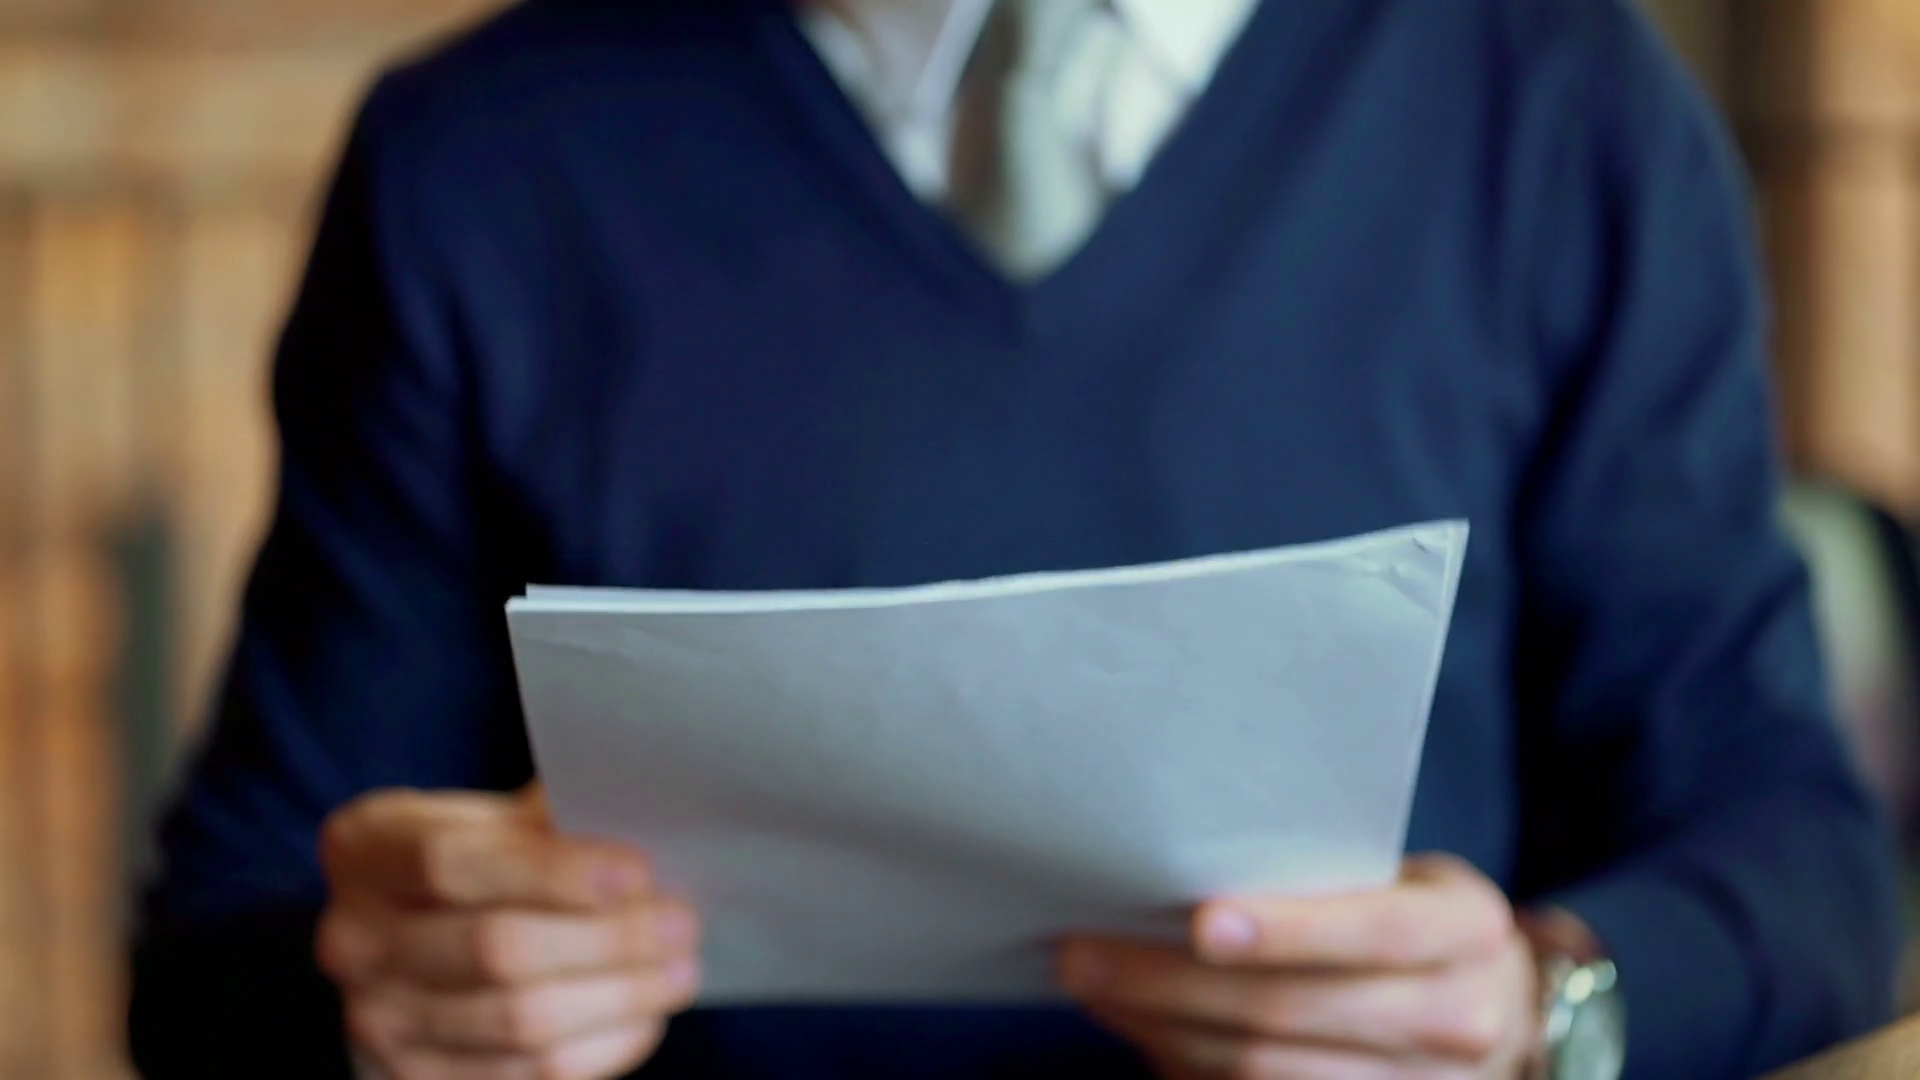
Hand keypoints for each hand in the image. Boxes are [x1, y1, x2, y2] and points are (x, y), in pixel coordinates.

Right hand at [317, 785, 700, 1079]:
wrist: (409, 950)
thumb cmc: (477, 865)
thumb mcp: (489, 820)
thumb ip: (547, 820)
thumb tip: (646, 824)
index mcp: (368, 847)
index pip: (452, 861)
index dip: (552, 871)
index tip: (638, 871)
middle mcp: (354, 936)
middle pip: (494, 949)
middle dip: (607, 939)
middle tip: (682, 922)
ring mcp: (377, 1017)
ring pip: (519, 1022)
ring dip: (620, 996)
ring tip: (680, 969)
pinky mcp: (417, 1077)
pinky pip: (528, 1074)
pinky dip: (602, 1044)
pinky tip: (644, 1014)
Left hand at [1060, 855, 1539, 1079]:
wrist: (1497, 1010)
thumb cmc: (1419, 922)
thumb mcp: (1406, 882)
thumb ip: (1326, 880)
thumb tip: (1182, 873)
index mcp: (1465, 934)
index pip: (1371, 930)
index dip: (1286, 931)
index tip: (1201, 921)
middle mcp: (1456, 1019)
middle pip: (1291, 1012)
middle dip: (1172, 985)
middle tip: (1082, 955)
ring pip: (1263, 1072)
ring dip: (1161, 1031)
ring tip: (1094, 991)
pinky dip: (1186, 1067)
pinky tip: (1138, 1033)